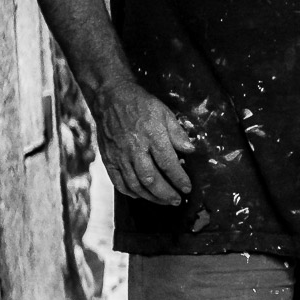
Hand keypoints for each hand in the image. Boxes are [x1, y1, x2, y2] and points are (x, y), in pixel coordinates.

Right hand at [90, 81, 196, 205]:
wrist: (111, 98)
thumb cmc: (141, 105)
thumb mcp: (164, 113)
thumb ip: (177, 133)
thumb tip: (191, 150)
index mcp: (152, 136)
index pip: (168, 163)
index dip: (179, 179)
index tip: (188, 188)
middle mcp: (135, 148)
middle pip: (151, 179)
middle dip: (166, 193)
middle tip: (177, 200)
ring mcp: (119, 155)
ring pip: (135, 184)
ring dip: (151, 197)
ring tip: (163, 202)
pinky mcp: (108, 159)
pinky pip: (118, 182)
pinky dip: (130, 192)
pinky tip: (141, 196)